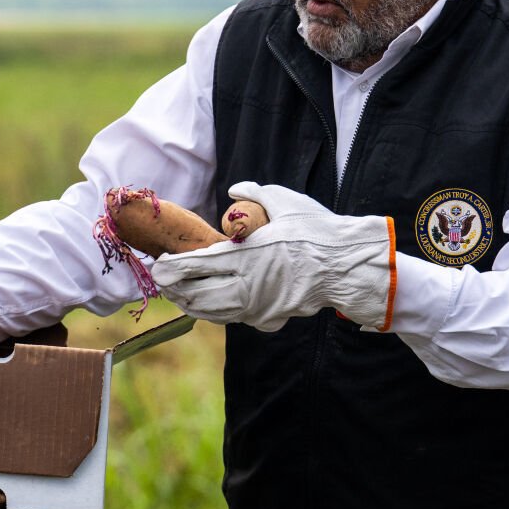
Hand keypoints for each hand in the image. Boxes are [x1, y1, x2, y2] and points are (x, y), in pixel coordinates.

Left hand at [148, 181, 395, 331]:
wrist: (348, 267)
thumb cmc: (318, 230)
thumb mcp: (286, 202)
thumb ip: (254, 194)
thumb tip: (232, 190)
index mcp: (249, 256)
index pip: (199, 266)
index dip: (174, 268)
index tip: (160, 266)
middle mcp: (249, 286)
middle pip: (198, 294)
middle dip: (174, 290)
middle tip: (161, 282)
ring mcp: (258, 307)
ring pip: (212, 312)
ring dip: (190, 304)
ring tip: (176, 295)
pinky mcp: (267, 318)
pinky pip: (232, 318)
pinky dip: (213, 312)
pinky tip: (204, 305)